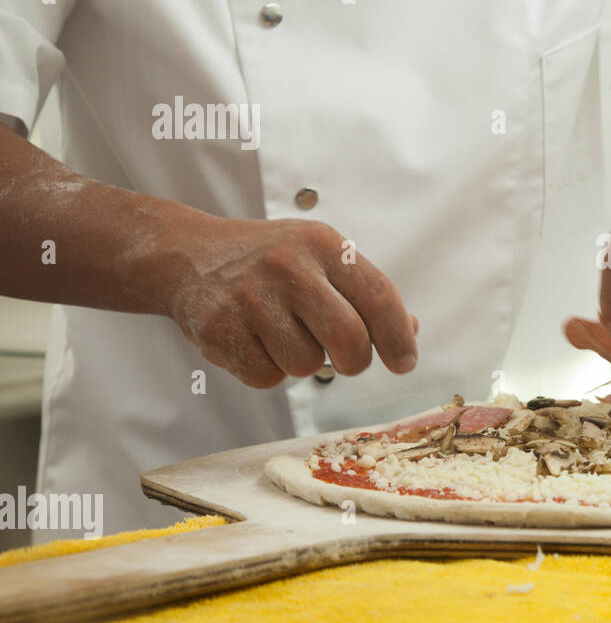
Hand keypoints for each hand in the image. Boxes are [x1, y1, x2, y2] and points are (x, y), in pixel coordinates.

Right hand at [158, 216, 419, 387]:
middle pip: (349, 340)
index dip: (399, 339)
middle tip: (347, 359)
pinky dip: (269, 369)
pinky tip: (254, 340)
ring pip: (307, 365)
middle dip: (356, 361)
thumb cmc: (271, 262)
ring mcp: (249, 299)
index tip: (405, 363)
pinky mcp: (219, 330)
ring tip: (282, 332)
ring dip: (304, 361)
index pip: (379, 298)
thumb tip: (408, 332)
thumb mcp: (320, 256)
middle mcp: (287, 267)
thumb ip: (365, 292)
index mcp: (323, 244)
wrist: (188, 255)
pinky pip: (268, 378)